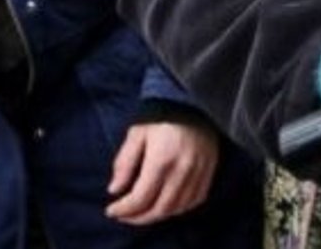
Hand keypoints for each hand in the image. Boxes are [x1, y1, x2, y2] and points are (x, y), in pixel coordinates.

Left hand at [105, 120, 219, 224]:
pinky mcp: (209, 171)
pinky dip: (179, 209)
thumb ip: (124, 163)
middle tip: (125, 216)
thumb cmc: (161, 116)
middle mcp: (182, 170)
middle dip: (138, 218)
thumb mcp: (136, 134)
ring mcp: (199, 172)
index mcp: (161, 159)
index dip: (124, 210)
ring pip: (177, 209)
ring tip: (142, 213)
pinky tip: (166, 205)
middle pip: (159, 209)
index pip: (141, 198)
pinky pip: (195, 201)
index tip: (111, 211)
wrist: (192, 101)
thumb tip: (115, 190)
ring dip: (157, 216)